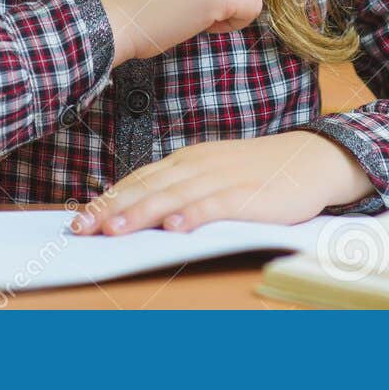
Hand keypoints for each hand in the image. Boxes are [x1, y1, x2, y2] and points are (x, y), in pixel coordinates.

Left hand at [70, 132, 373, 234]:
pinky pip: (217, 205)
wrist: (310, 159)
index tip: (79, 218)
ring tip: (115, 230)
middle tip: (82, 228)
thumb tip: (136, 212)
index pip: (138, 179)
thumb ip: (178, 189)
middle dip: (112, 209)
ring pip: (174, 196)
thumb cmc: (256, 172)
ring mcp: (224, 178)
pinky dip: (194, 215)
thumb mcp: (211, 173)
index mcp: (186, 160)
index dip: (108, 199)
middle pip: (148, 188)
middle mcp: (199, 165)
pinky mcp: (249, 194)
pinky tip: (176, 228)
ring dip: (142, 213)